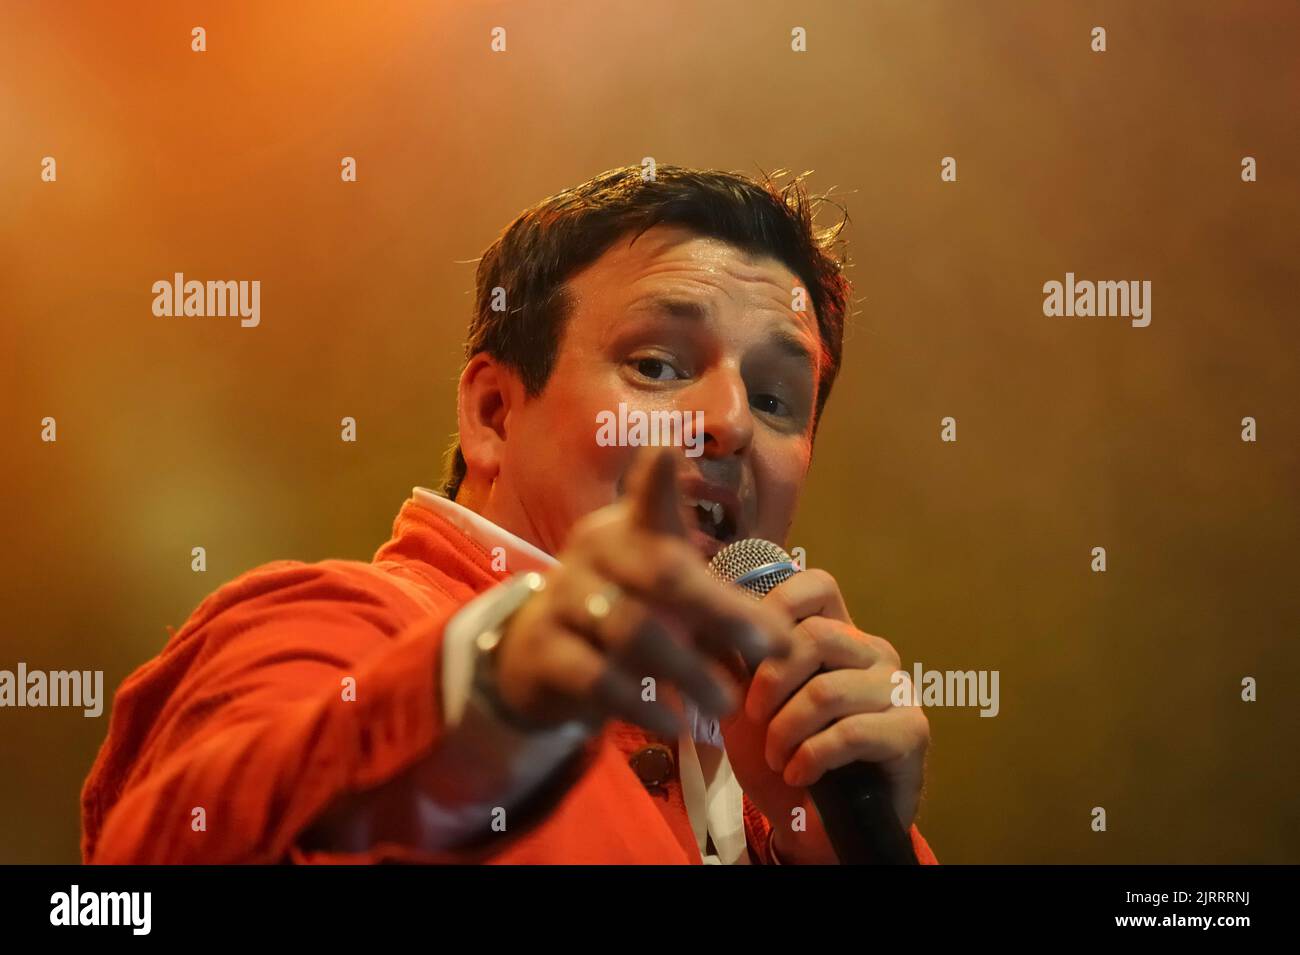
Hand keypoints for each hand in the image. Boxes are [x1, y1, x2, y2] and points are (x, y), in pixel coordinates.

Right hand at [492, 447, 792, 735]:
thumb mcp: (665, 596)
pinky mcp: (543, 649)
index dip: (656, 477)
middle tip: (771, 646)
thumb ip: (722, 605)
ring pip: (631, 629)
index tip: (666, 447)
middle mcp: (593, 553)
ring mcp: (563, 599)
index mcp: (628, 530)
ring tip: (728, 703)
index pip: (645, 496)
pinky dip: (642, 705)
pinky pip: (596, 678)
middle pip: (662, 573)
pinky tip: (675, 726)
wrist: (538, 657)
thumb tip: (789, 635)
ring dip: (688, 670)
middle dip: (723, 610)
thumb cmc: (622, 614)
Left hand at [719, 569, 928, 864]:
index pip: (818, 586)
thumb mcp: (740, 707)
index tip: (744, 644)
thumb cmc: (780, 761)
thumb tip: (699, 614)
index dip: (779, 603)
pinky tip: (799, 775)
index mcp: (836, 636)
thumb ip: (728, 659)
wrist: (813, 827)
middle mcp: (872, 653)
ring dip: (786, 730)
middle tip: (752, 717)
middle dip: (769, 682)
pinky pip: (850, 733)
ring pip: (827, 690)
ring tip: (776, 756)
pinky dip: (812, 757)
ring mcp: (897, 690)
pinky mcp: (911, 731)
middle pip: (816, 636)